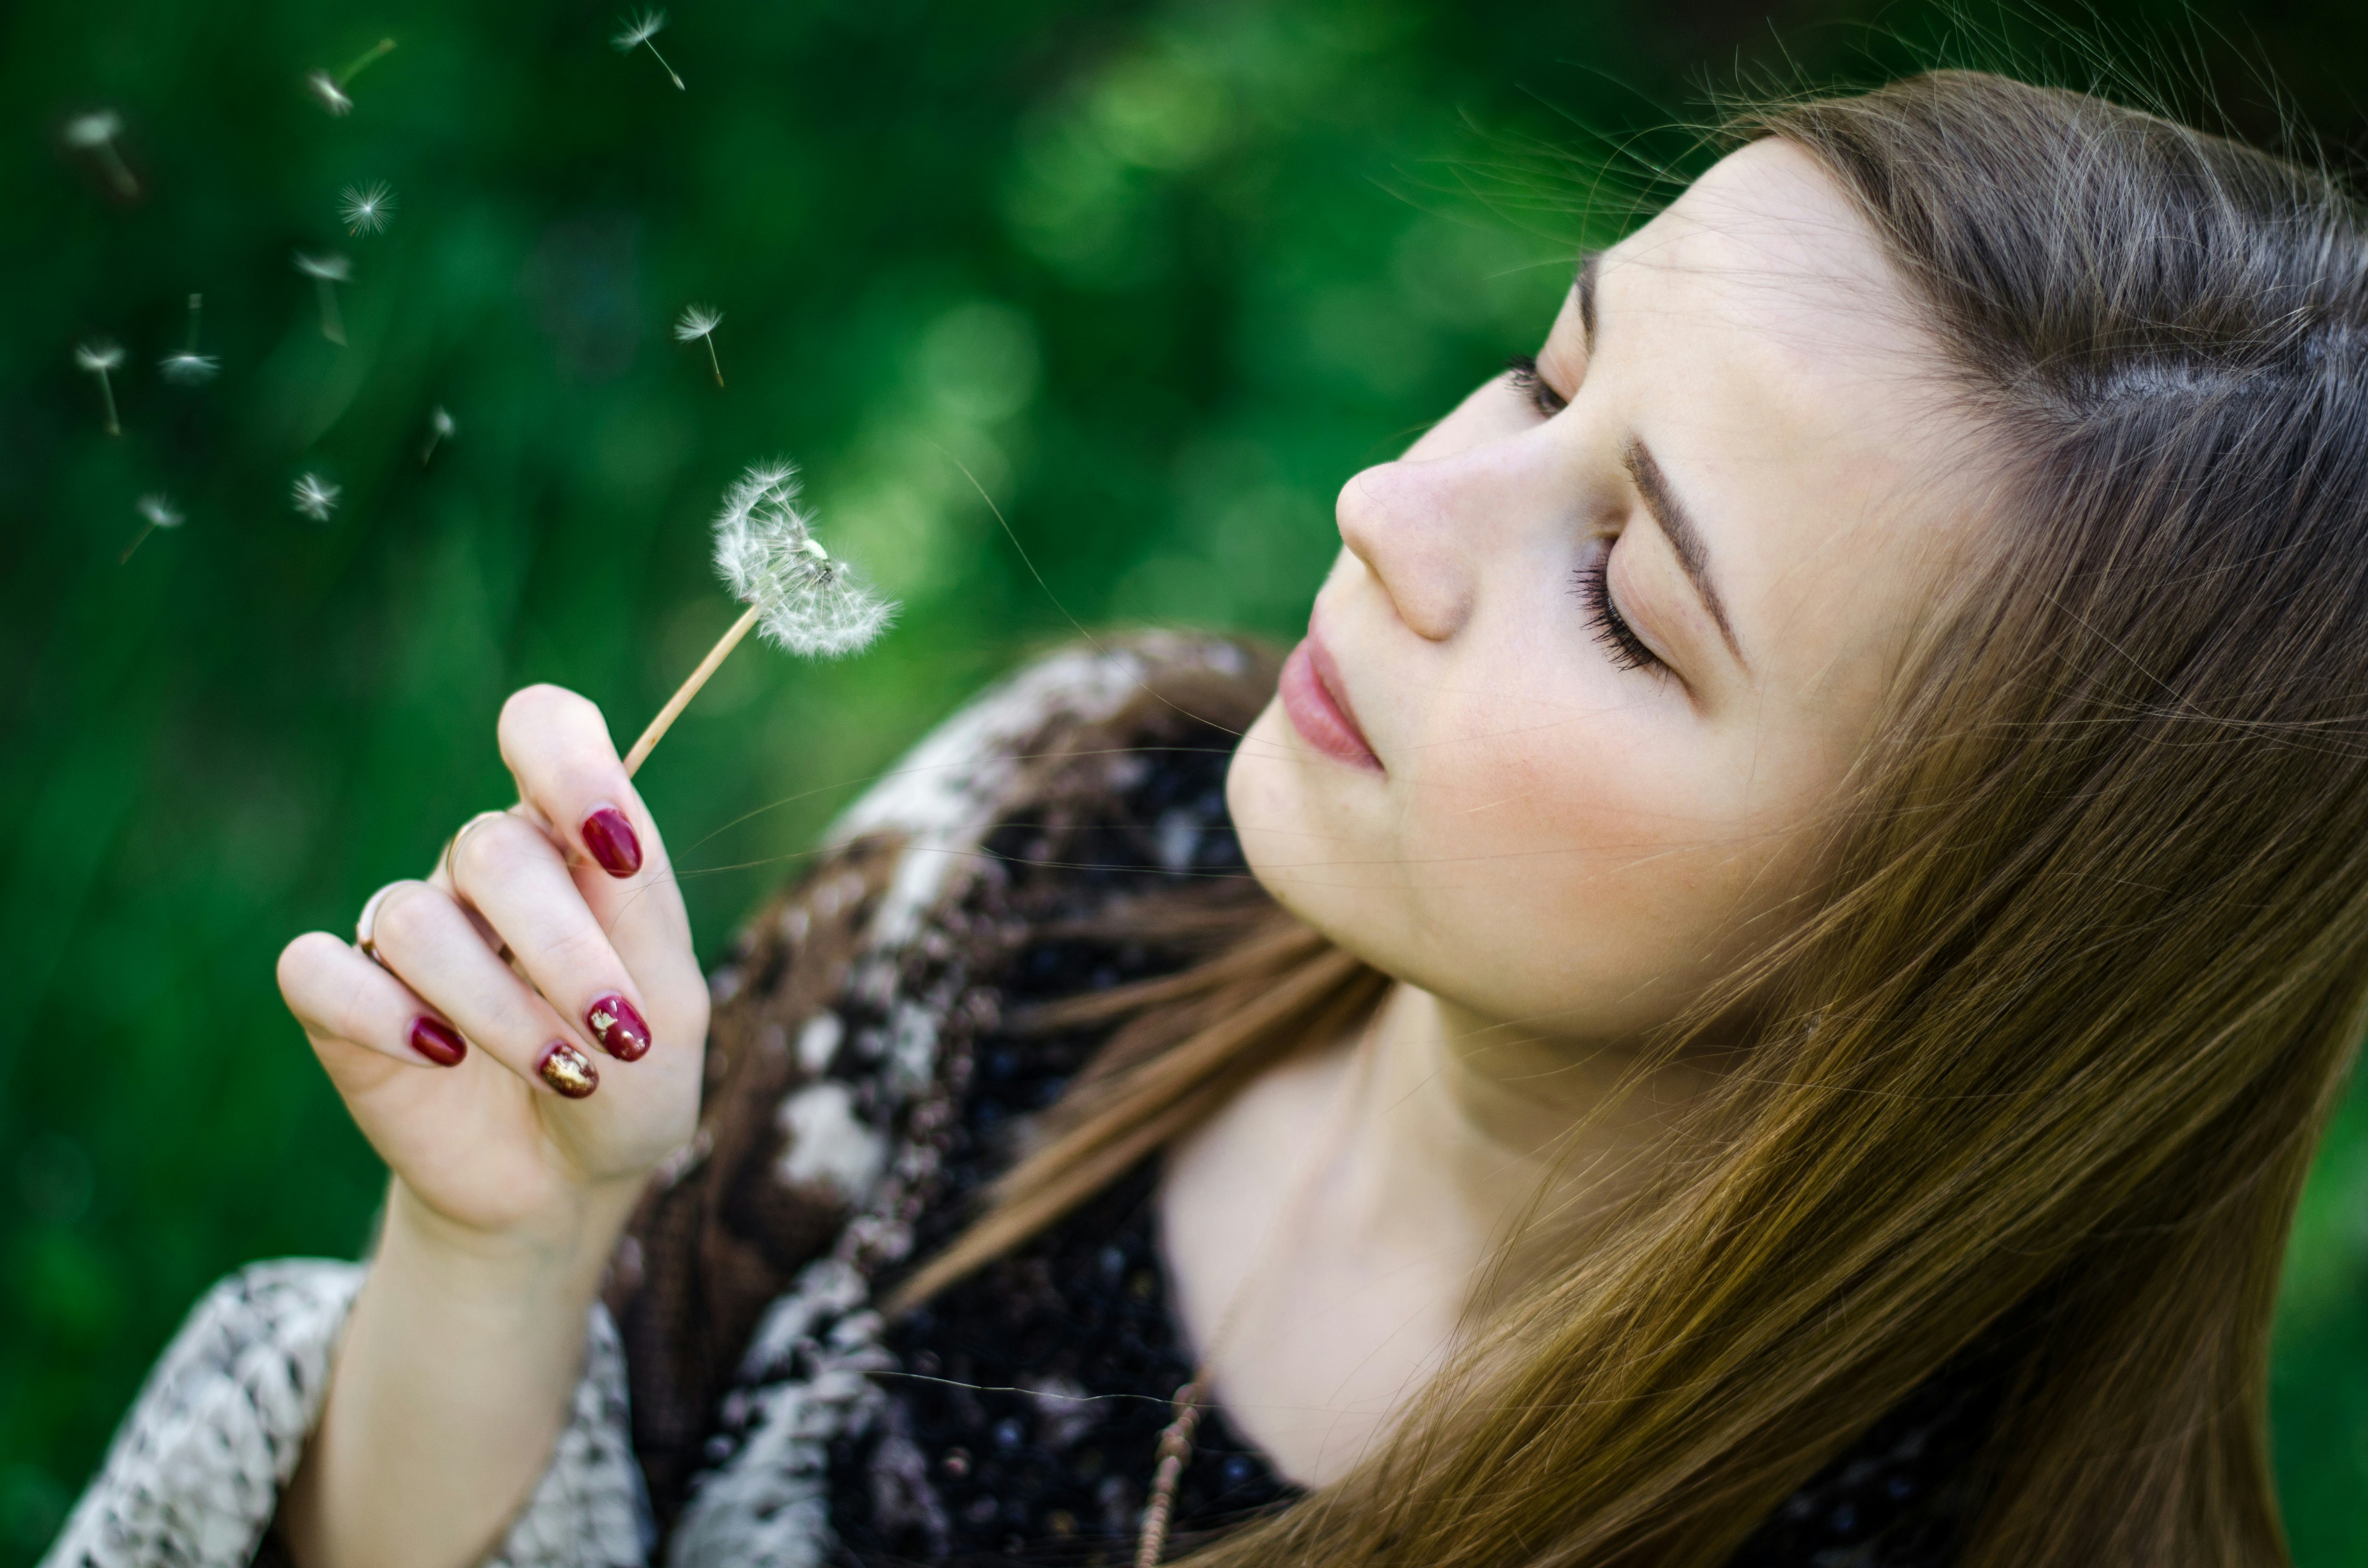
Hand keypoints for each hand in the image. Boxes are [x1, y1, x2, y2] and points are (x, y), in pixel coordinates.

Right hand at [277, 685, 706, 1249]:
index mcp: (571, 843)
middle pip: (493, 847)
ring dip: (498, 1008)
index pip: (545, 728)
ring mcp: (407, 928)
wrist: (570, 1185)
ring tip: (562, 1074)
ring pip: (417, 919)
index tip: (616, 849)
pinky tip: (440, 1058)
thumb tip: (609, 839)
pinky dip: (381, 1014)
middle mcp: (483, 869)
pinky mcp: (340, 1001)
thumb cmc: (631, 1080)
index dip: (570, 764)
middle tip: (615, 1036)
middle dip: (563, 950)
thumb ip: (642, 913)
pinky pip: (318, 970)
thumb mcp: (670, 1007)